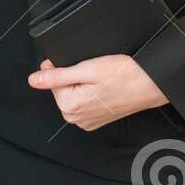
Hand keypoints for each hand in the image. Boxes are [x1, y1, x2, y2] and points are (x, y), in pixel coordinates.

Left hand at [27, 55, 168, 131]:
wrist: (150, 84)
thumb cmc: (125, 75)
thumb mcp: (87, 69)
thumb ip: (57, 76)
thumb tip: (34, 79)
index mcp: (70, 106)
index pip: (52, 80)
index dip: (63, 67)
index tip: (80, 63)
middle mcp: (76, 118)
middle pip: (62, 88)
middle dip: (74, 76)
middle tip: (95, 71)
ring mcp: (87, 121)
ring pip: (73, 94)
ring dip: (82, 84)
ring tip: (101, 79)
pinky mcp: (96, 119)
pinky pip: (83, 102)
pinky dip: (89, 92)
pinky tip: (104, 87)